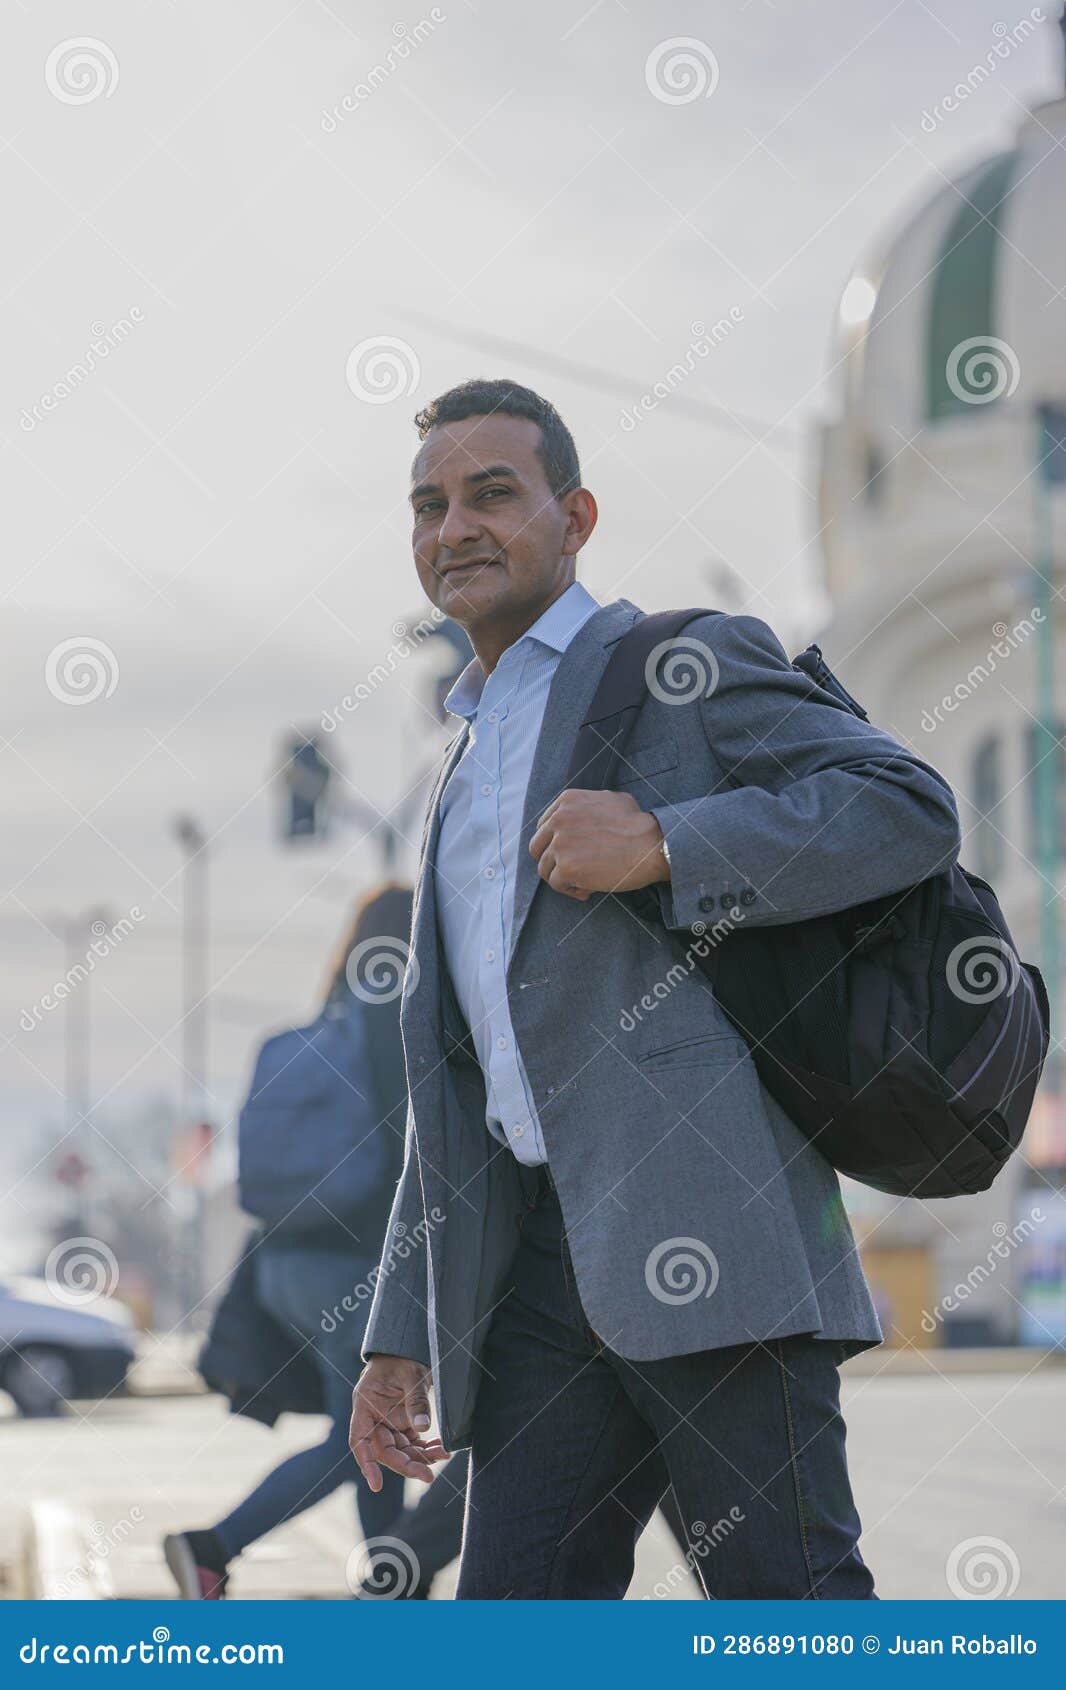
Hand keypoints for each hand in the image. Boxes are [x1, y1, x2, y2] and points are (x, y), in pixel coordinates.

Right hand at [349, 1355, 449, 1491]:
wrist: (407, 1348)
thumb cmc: (402, 1358)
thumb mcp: (410, 1374)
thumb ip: (415, 1400)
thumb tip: (424, 1428)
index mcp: (365, 1406)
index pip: (359, 1440)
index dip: (366, 1464)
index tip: (376, 1485)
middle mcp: (374, 1419)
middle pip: (385, 1451)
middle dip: (406, 1465)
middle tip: (428, 1476)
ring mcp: (389, 1423)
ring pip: (401, 1450)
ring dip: (421, 1458)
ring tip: (444, 1455)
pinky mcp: (403, 1423)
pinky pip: (413, 1442)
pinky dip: (427, 1448)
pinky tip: (442, 1448)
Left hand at [529, 789, 669, 901]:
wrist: (652, 846)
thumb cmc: (638, 825)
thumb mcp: (611, 799)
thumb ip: (587, 806)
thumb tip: (579, 815)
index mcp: (567, 801)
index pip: (544, 826)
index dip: (553, 843)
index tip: (567, 854)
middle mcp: (559, 820)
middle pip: (537, 847)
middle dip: (551, 861)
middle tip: (569, 871)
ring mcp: (561, 845)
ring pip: (545, 869)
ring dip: (561, 878)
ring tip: (582, 883)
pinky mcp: (567, 868)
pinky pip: (557, 884)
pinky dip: (571, 890)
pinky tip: (587, 891)